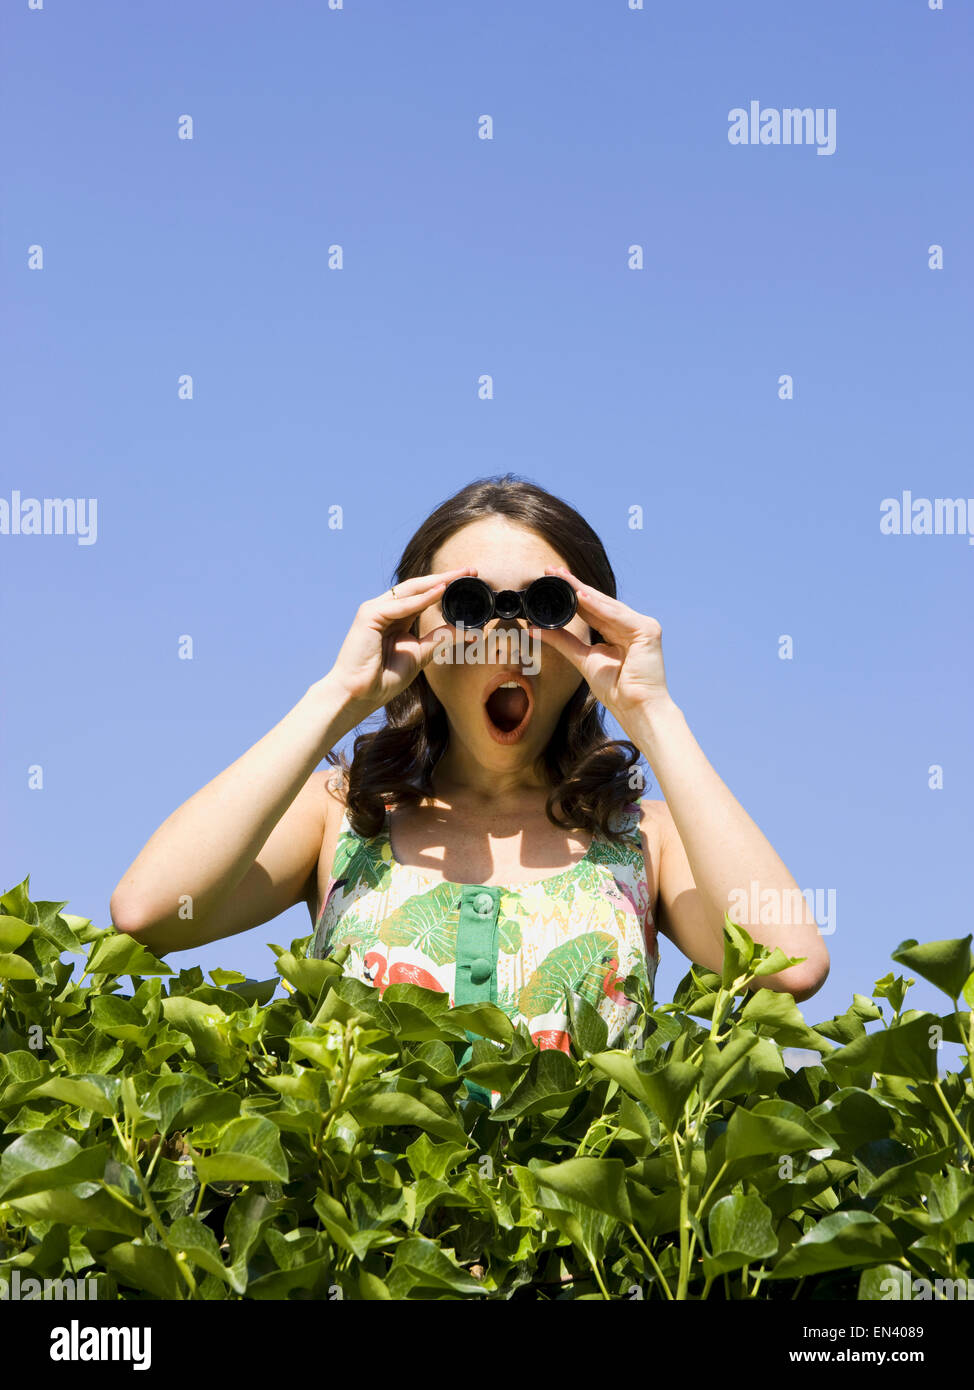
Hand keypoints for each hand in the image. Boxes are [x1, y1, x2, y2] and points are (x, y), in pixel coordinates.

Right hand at [325, 568, 476, 721]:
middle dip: (445, 578)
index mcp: (397, 618)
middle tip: (470, 570)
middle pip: (418, 588)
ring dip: (435, 582)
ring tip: (458, 576)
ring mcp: (375, 610)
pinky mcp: (369, 615)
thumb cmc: (384, 678)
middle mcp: (386, 610)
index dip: (446, 587)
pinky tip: (440, 592)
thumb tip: (471, 631)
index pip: (424, 596)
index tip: (470, 580)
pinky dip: (421, 599)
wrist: (359, 694)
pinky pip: (399, 605)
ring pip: (410, 590)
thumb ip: (441, 639)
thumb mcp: (421, 654)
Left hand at [527, 565, 670, 725]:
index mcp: (617, 631)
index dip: (571, 594)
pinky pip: (618, 616)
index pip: (591, 608)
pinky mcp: (648, 631)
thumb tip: (535, 628)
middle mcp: (630, 625)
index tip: (550, 579)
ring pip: (607, 605)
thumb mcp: (583, 659)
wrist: (636, 709)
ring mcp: (642, 626)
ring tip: (562, 579)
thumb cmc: (616, 690)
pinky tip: (582, 596)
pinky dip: (600, 607)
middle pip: (598, 602)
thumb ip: (562, 641)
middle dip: (574, 586)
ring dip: (583, 591)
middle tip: (552, 570)